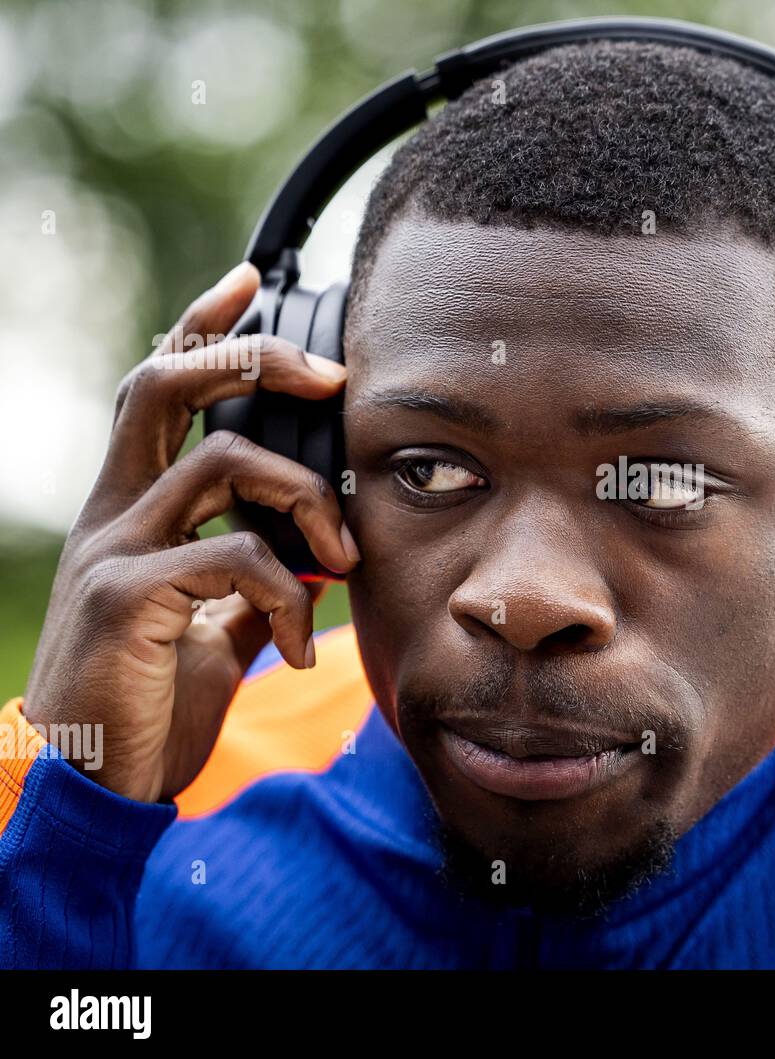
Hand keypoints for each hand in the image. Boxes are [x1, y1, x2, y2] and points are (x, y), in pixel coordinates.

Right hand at [21, 262, 358, 803]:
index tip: (249, 280)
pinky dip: (288, 597)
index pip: (160, 393)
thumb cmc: (154, 698)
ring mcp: (113, 549)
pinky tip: (296, 650)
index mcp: (134, 509)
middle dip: (249, 358)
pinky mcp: (123, 596)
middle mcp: (113, 512)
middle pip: (166, 387)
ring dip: (305, 502)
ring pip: (221, 465)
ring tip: (343, 559)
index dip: (200, 330)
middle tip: (328, 372)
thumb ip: (251, 581)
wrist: (99, 781)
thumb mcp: (213, 626)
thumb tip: (312, 557)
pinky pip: (234, 559)